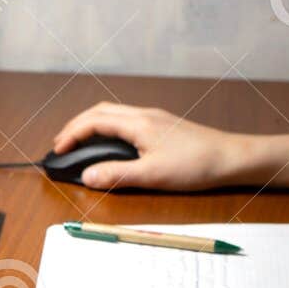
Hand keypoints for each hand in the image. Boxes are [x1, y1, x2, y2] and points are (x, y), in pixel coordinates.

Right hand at [50, 102, 257, 190]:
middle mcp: (144, 114)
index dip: (71, 134)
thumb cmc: (196, 165)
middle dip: (76, 125)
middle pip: (100, 111)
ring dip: (92, 124)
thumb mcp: (152, 175)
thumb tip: (86, 176)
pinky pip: (127, 119)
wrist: (231, 158)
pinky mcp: (163, 125)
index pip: (94, 121)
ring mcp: (155, 118)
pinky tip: (111, 143)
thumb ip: (116, 175)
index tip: (57, 151)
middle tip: (61, 145)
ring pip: (114, 113)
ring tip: (80, 143)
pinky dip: (108, 128)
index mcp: (138, 123)